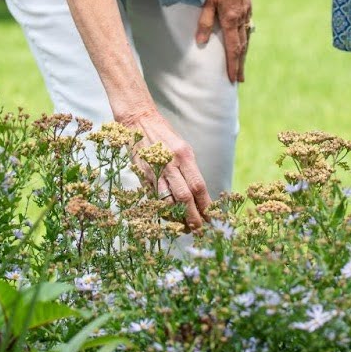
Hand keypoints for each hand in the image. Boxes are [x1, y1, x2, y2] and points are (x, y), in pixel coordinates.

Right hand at [115, 106, 212, 228]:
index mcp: (185, 155)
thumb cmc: (164, 135)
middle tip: (200, 230)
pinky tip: (170, 217)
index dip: (206, 205)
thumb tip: (198, 194)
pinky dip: (163, 210)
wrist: (138, 121)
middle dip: (194, 217)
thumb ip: (189, 169)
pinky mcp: (143, 175)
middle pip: (185, 197)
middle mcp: (171, 164)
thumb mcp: (182, 148)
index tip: (212, 218)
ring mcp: (155, 171)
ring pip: (168, 201)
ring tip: (185, 228)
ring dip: (178, 218)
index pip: (198, 186)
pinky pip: (155, 198)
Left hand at [195, 0, 252, 82]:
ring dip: (244, 53)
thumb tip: (201, 42)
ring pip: (246, 37)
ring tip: (241, 65)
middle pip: (242, 47)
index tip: (233, 79)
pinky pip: (248, 27)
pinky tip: (244, 41)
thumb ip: (205, 22)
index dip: (233, 65)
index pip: (233, 48)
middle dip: (240, 64)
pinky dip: (246, 39)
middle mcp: (242, 18)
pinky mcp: (248, 5)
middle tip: (239, 79)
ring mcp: (247, 12)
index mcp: (231, 19)